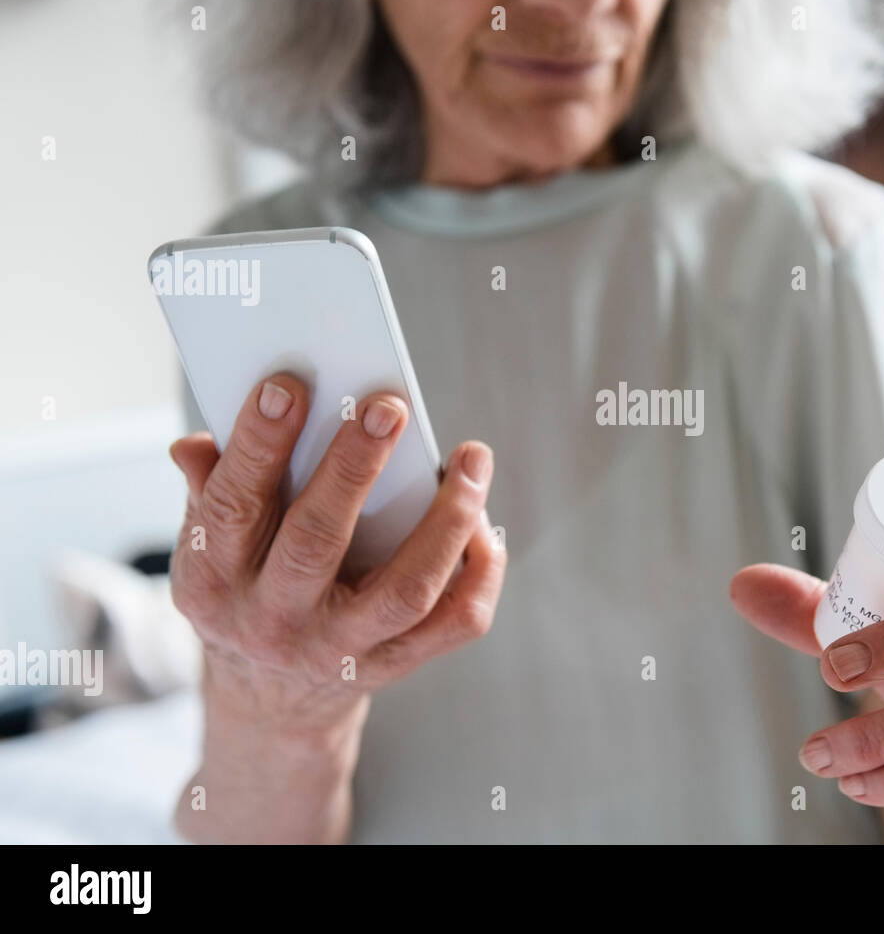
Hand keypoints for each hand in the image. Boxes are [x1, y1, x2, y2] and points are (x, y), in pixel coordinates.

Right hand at [168, 373, 505, 840]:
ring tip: (471, 459)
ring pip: (406, 588)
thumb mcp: (209, 551)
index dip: (257, 446)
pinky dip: (480, 571)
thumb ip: (209, 491)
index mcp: (215, 584)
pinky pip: (455, 621)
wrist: (273, 699)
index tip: (287, 386)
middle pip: (318, 542)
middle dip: (353, 468)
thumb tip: (197, 444)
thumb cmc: (247, 591)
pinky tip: (484, 524)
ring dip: (446, 519)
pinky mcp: (396, 663)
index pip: (233, 507)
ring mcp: (342, 649)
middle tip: (388, 407)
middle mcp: (275, 622)